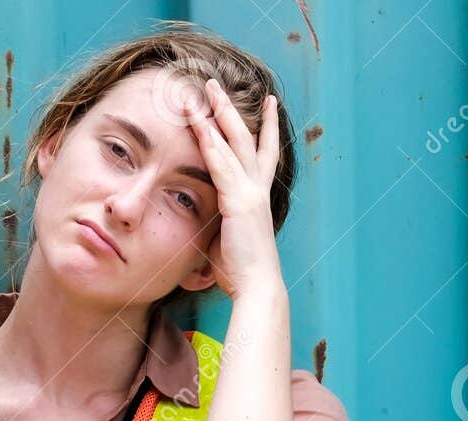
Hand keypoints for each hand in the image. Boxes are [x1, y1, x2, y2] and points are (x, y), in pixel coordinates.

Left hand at [185, 78, 282, 300]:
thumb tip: (203, 219)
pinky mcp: (240, 202)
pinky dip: (210, 143)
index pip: (263, 153)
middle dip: (231, 109)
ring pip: (233, 143)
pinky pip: (221, 165)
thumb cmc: (241, 271)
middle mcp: (258, 188)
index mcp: (258, 196)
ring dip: (218, 113)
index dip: (266, 127)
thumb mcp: (227, 237)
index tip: (268, 104)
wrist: (257, 287)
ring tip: (205, 89)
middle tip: (217, 84)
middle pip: (246, 137)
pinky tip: (199, 123)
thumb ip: (219, 219)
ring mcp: (250, 193)